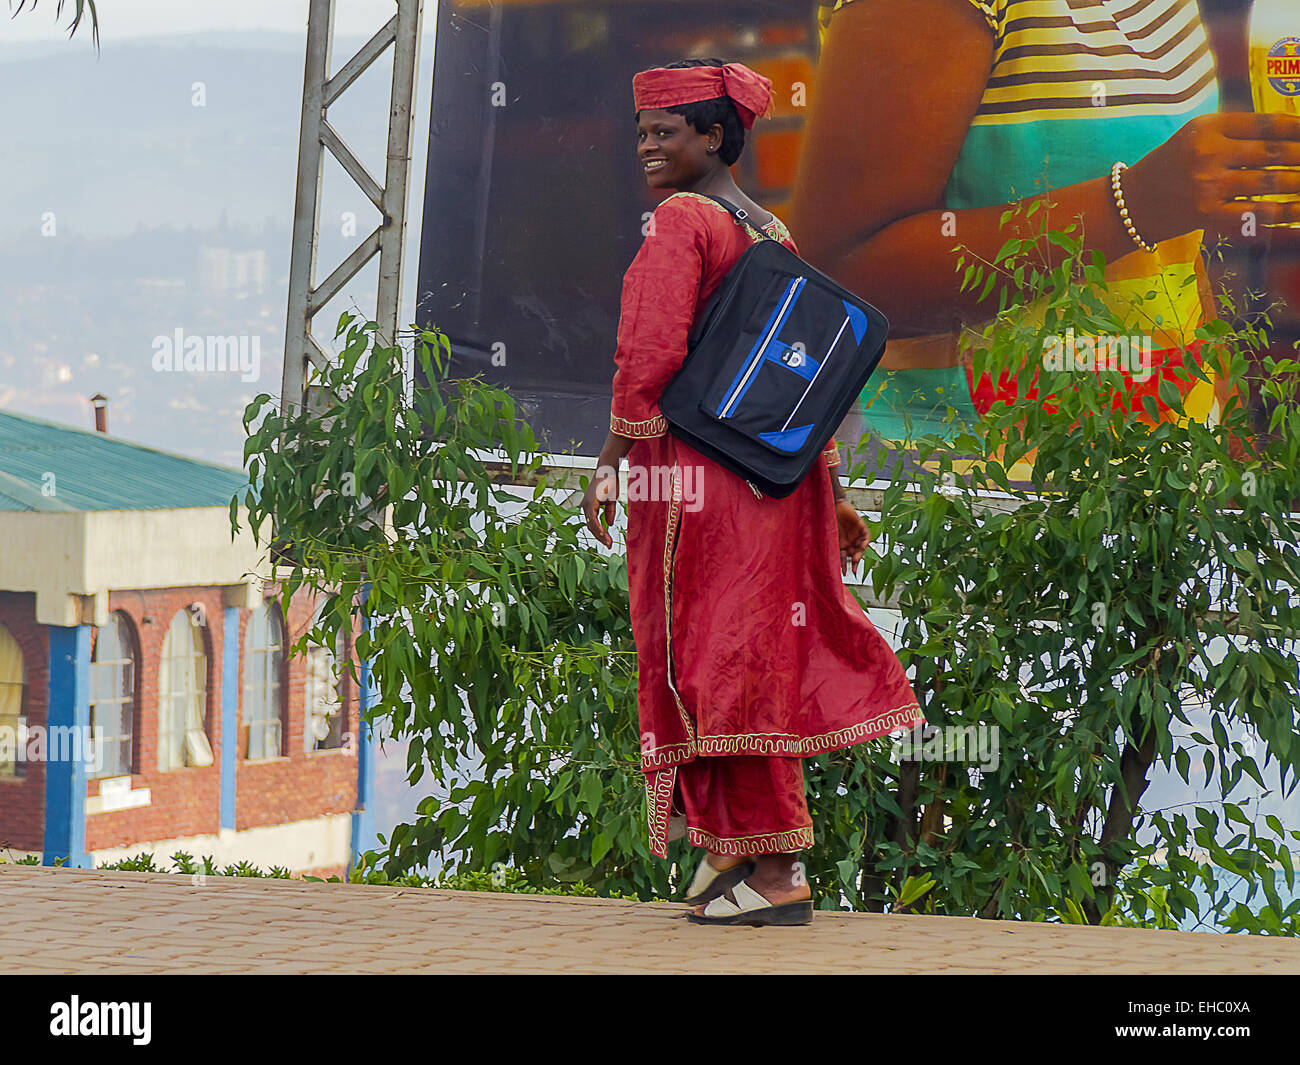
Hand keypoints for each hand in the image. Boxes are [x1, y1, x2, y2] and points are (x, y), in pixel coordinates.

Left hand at [582, 461, 619, 547]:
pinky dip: (599, 528)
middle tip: (608, 546)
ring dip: (600, 535)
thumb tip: (609, 524)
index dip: (600, 534)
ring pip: (591, 525)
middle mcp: (585, 506)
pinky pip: (593, 519)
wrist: (609, 470)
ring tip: (608, 543)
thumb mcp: (610, 501)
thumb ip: (609, 512)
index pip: (593, 524)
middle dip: (600, 537)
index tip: (608, 542)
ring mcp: (586, 505)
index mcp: (589, 506)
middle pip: (591, 527)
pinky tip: (605, 534)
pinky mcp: (589, 503)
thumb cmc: (609, 482)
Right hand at [835, 500, 869, 574]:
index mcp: (842, 544)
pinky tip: (862, 546)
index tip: (845, 574)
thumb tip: (824, 560)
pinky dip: (865, 542)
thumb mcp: (830, 536)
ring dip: (860, 553)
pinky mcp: (861, 526)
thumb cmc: (829, 519)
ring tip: (857, 558)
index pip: (845, 557)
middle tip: (855, 569)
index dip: (844, 565)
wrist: (834, 505)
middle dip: (856, 562)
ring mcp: (856, 534)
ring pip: (861, 547)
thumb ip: (830, 547)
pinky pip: (866, 536)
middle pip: (855, 554)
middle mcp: (850, 540)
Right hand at [1125, 112, 1299, 245]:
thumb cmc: (1170, 168)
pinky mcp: (1207, 214)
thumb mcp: (1196, 138)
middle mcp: (1208, 153)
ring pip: (1270, 182)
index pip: (1265, 124)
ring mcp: (1208, 185)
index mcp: (1208, 127)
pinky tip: (1299, 213)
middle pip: (1273, 152)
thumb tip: (1286, 135)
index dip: (1298, 127)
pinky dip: (1284, 214)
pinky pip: (1256, 213)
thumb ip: (1236, 133)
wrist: (1130, 205)